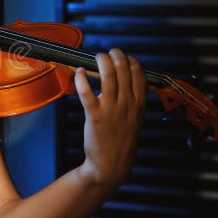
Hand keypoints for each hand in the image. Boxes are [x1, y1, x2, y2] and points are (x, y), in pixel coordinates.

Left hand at [75, 48, 146, 187]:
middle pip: (123, 70)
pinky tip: (79, 72)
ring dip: (102, 61)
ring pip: (108, 77)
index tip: (124, 56)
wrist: (112, 165)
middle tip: (109, 52)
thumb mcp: (135, 120)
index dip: (131, 61)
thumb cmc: (122, 142)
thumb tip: (125, 83)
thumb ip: (132, 101)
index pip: (139, 74)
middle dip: (116, 56)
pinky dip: (82, 79)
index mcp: (138, 104)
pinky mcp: (95, 116)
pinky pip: (87, 92)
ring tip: (97, 56)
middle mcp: (127, 104)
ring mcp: (111, 109)